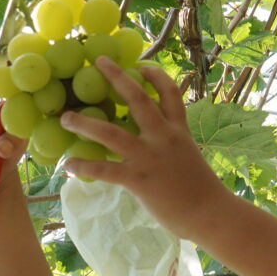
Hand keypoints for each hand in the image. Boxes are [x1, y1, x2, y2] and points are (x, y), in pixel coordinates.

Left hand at [60, 59, 226, 238]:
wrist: (210, 213)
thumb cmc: (202, 191)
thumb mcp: (189, 158)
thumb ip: (170, 147)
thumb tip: (153, 148)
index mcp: (179, 131)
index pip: (170, 94)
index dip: (155, 76)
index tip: (140, 66)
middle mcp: (163, 137)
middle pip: (138, 99)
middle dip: (117, 77)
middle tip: (98, 62)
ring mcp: (149, 157)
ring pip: (111, 132)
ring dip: (85, 124)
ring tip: (65, 118)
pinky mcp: (138, 179)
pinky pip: (104, 169)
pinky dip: (84, 165)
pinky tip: (68, 164)